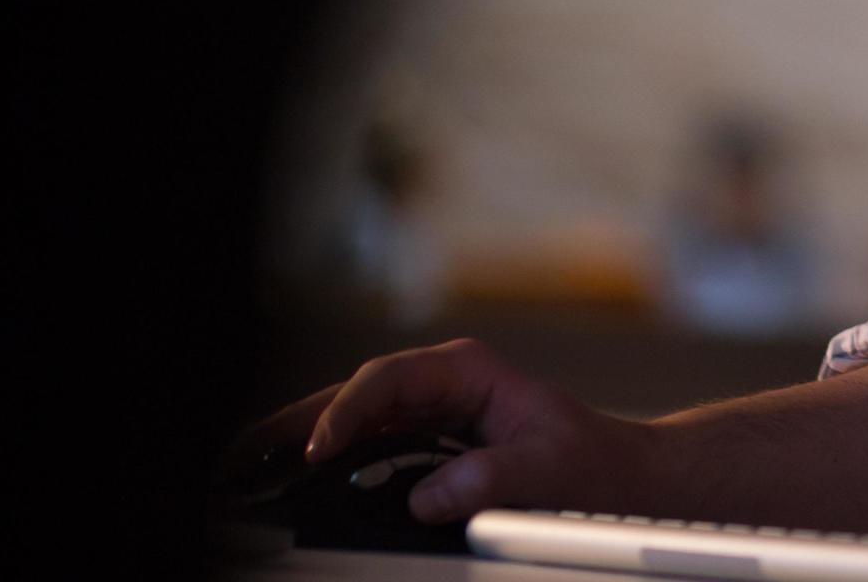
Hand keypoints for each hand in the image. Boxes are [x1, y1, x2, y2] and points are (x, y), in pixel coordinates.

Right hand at [245, 336, 658, 524]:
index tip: (320, 450)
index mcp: (468, 371)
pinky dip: (330, 461)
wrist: (621, 476)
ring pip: (353, 419)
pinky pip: (367, 445)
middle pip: (355, 394)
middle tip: (246, 454)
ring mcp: (430, 411)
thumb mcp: (549, 469)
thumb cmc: (592, 462)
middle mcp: (441, 384)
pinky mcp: (426, 443)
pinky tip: (295, 479)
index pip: (387, 380)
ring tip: (250, 466)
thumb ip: (492, 479)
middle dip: (299, 420)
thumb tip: (428, 496)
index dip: (347, 411)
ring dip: (304, 439)